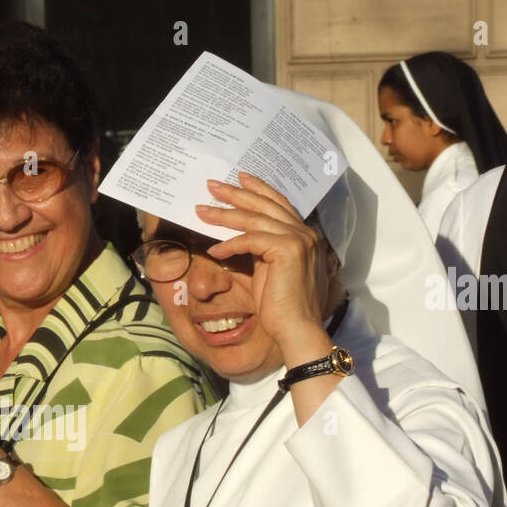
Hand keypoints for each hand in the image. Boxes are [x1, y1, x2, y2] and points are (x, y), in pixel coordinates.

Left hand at [195, 173, 330, 349]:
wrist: (295, 328)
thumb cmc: (281, 305)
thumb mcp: (269, 269)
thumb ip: (261, 249)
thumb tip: (238, 236)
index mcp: (303, 235)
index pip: (278, 204)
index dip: (258, 189)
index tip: (239, 178)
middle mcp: (304, 233)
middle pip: (264, 205)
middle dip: (235, 193)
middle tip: (212, 185)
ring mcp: (299, 240)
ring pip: (254, 219)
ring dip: (224, 215)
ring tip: (201, 211)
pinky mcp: (287, 250)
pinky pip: (250, 240)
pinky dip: (230, 244)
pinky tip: (214, 251)